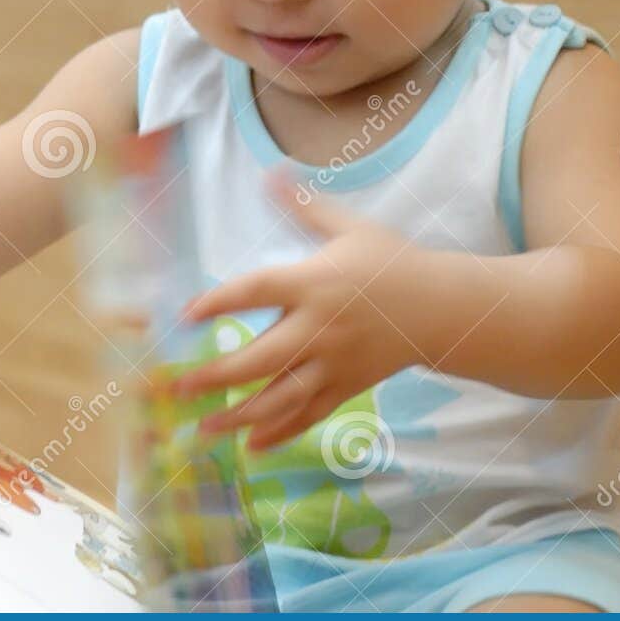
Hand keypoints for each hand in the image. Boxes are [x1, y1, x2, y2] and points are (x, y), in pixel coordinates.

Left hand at [172, 168, 428, 450]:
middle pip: (259, 358)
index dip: (218, 302)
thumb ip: (306, 206)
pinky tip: (251, 447)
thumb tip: (272, 173)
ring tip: (203, 427)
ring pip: (279, 399)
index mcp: (314, 283)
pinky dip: (280, 434)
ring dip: (238, 417)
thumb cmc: (392, 262)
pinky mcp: (347, 387)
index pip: (256, 291)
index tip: (185, 314)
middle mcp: (319, 328)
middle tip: (177, 388)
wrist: (442, 308)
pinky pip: (308, 416)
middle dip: (215, 377)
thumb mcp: (351, 227)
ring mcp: (334, 364)